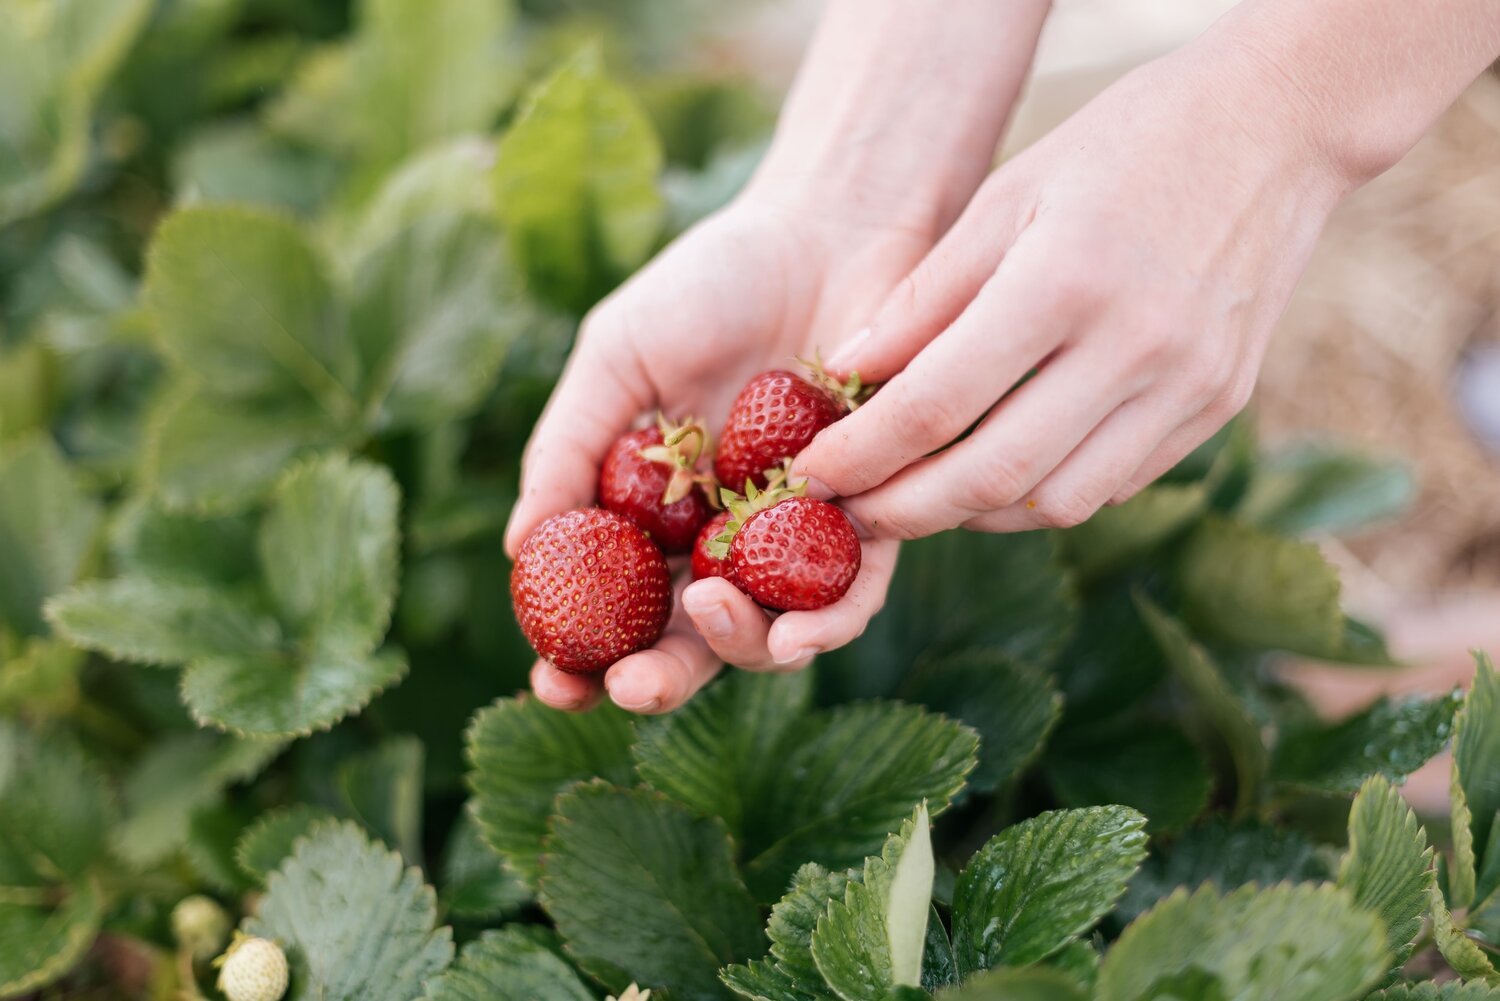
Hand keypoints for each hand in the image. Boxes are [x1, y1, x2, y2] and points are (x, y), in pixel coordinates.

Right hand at [504, 195, 928, 713]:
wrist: (829, 227)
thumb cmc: (713, 284)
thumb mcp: (617, 357)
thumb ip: (569, 447)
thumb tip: (518, 550)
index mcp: (660, 510)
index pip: (617, 605)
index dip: (581, 655)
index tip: (551, 680)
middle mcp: (729, 536)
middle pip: (693, 638)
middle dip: (659, 680)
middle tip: (630, 688)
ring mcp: (800, 533)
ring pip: (775, 630)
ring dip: (743, 648)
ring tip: (712, 615)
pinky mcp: (878, 513)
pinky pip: (857, 590)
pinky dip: (829, 620)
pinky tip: (800, 630)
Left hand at [794, 44, 1349, 537]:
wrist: (1279, 125)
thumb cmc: (1124, 144)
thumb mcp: (1007, 194)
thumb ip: (925, 296)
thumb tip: (844, 376)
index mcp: (1063, 282)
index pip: (936, 404)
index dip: (861, 453)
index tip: (811, 472)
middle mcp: (1133, 348)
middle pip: (993, 477)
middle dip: (906, 511)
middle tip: (853, 512)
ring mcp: (1187, 386)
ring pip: (1056, 502)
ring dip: (975, 514)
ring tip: (922, 492)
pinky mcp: (1218, 405)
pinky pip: (1114, 484)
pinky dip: (1044, 493)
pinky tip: (1003, 468)